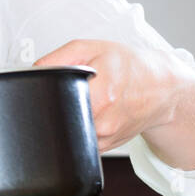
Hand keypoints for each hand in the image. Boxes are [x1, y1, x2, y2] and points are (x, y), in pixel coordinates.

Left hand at [33, 38, 194, 167]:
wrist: (162, 87)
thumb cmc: (129, 66)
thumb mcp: (91, 49)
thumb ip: (57, 58)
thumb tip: (32, 71)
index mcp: (102, 95)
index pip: (59, 104)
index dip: (45, 100)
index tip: (40, 94)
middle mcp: (105, 121)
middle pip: (60, 122)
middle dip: (54, 109)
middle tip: (61, 96)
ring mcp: (106, 138)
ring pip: (69, 134)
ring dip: (66, 120)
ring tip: (78, 103)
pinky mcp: (106, 147)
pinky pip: (80, 141)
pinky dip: (77, 129)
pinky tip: (86, 114)